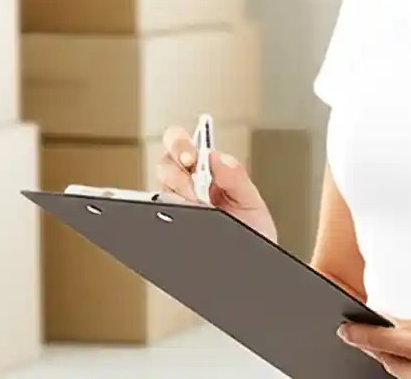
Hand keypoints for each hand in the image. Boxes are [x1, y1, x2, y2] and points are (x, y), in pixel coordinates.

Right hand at [157, 125, 278, 242]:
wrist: (250, 266)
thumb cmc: (252, 231)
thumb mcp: (251, 202)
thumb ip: (237, 177)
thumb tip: (218, 157)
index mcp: (207, 170)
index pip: (184, 144)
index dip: (181, 144)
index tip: (191, 158)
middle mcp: (188, 185)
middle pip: (165, 163)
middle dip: (175, 169)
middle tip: (191, 184)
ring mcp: (177, 206)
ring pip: (161, 189)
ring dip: (177, 194)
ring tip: (199, 206)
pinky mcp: (170, 225)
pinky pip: (158, 215)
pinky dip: (169, 214)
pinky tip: (188, 217)